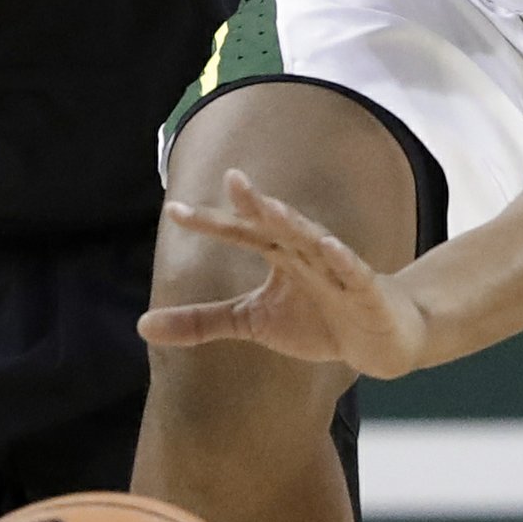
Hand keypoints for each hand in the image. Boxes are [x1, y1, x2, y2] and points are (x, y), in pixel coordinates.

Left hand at [140, 168, 429, 376]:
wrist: (380, 341)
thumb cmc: (317, 321)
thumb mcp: (252, 322)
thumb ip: (200, 321)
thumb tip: (142, 325)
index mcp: (278, 255)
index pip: (240, 233)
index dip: (210, 223)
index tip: (174, 209)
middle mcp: (305, 254)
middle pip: (277, 226)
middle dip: (256, 205)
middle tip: (232, 180)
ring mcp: (338, 270)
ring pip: (314, 242)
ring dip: (294, 224)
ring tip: (271, 207)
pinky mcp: (367, 292)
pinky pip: (354, 274)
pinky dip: (343, 261)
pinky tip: (328, 246)